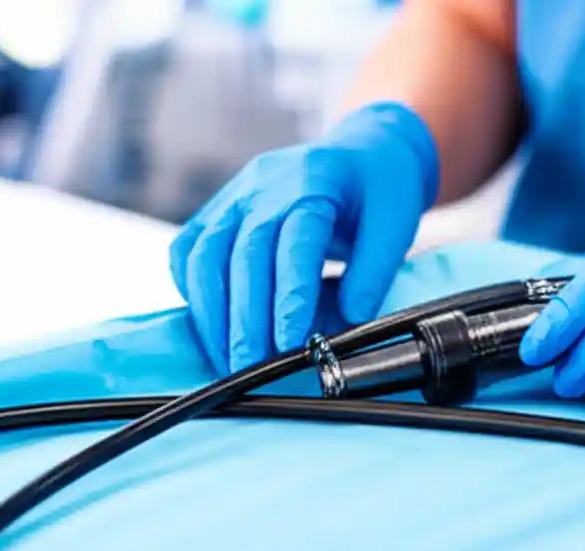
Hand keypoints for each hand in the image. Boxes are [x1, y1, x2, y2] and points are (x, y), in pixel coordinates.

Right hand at [169, 102, 438, 371]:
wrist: (361, 150)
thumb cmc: (380, 189)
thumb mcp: (396, 223)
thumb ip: (374, 272)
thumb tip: (348, 319)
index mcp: (315, 181)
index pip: (295, 242)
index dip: (289, 295)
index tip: (291, 342)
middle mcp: (265, 184)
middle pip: (242, 253)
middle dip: (244, 318)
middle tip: (250, 366)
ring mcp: (235, 195)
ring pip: (203, 253)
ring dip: (211, 313)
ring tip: (228, 359)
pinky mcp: (217, 210)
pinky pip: (188, 250)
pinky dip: (193, 291)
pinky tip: (210, 325)